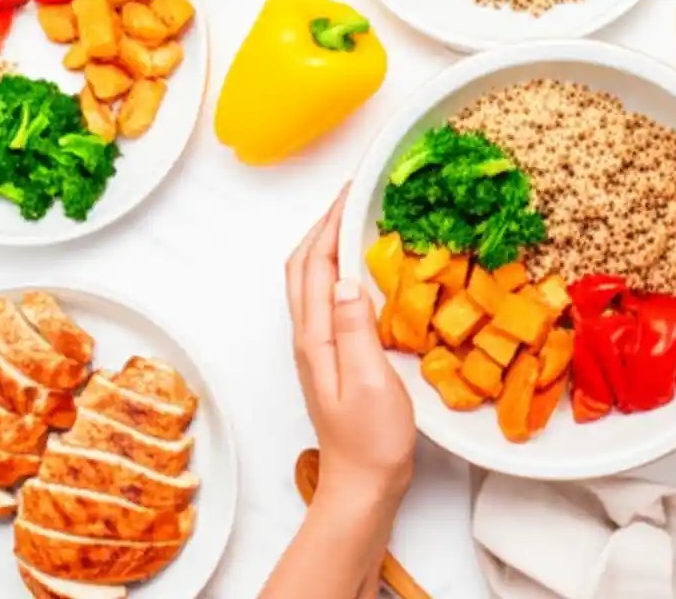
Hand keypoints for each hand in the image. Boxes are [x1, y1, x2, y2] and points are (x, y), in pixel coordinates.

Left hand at [286, 190, 416, 507]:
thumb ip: (357, 329)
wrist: (363, 486)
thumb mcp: (371, 381)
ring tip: (359, 221)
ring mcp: (318, 348)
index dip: (332, 222)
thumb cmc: (371, 441)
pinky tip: (365, 271)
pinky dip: (340, 270)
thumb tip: (348, 279)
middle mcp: (309, 337)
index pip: (316, 264)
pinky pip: (328, 298)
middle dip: (324, 224)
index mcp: (316, 337)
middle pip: (304, 266)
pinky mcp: (331, 357)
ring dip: (329, 244)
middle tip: (356, 195)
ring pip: (312, 281)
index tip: (355, 190)